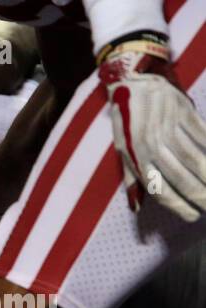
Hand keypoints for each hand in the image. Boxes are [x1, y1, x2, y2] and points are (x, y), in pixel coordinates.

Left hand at [99, 37, 205, 220]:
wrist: (134, 80)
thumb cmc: (127, 119)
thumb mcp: (122, 149)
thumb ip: (132, 177)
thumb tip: (136, 206)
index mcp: (135, 156)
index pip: (158, 187)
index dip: (176, 204)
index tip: (191, 216)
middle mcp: (151, 143)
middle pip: (179, 175)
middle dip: (197, 194)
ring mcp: (168, 126)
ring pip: (194, 156)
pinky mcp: (183, 111)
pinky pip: (202, 134)